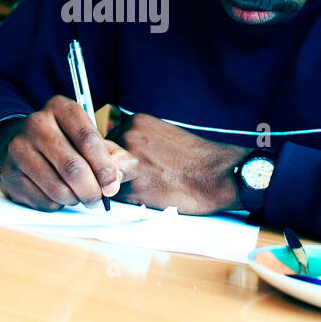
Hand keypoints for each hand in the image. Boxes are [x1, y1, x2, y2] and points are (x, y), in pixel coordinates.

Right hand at [0, 96, 137, 209]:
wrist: (21, 144)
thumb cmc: (65, 142)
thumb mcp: (89, 139)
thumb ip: (113, 155)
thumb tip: (118, 176)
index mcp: (60, 108)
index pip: (88, 139)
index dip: (105, 167)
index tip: (112, 185)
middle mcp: (36, 123)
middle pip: (73, 167)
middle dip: (92, 190)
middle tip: (99, 200)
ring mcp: (19, 148)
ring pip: (58, 188)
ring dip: (75, 200)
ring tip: (79, 196)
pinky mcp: (9, 174)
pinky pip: (42, 200)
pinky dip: (57, 204)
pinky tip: (58, 195)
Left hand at [107, 112, 246, 214]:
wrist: (219, 175)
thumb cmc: (197, 159)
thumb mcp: (164, 135)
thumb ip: (139, 140)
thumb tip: (120, 152)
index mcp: (136, 121)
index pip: (107, 138)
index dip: (114, 155)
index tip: (125, 163)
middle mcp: (129, 137)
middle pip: (102, 157)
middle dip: (112, 168)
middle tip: (135, 177)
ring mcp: (129, 161)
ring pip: (106, 177)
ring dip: (118, 184)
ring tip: (144, 187)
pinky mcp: (134, 187)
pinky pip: (117, 196)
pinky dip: (128, 199)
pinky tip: (149, 196)